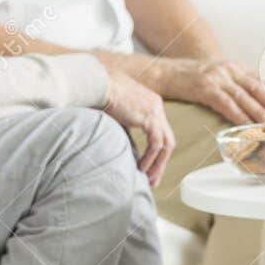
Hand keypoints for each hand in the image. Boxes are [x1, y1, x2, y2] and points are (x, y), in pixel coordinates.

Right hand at [100, 69, 173, 187]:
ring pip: (165, 145)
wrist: (97, 83)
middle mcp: (156, 107)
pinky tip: (141, 168)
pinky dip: (150, 158)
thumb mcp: (117, 112)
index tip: (148, 168)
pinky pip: (156, 144)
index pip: (160, 132)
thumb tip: (119, 144)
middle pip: (167, 140)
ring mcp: (155, 111)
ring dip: (158, 164)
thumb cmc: (100, 95)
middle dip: (161, 163)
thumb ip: (125, 125)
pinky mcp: (150, 117)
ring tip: (148, 180)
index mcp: (150, 104)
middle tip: (153, 180)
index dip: (156, 152)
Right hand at [164, 58, 264, 124]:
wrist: (164, 73)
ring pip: (249, 94)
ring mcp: (221, 77)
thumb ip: (250, 95)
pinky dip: (239, 115)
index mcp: (246, 70)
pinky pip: (226, 103)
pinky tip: (249, 125)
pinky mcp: (205, 87)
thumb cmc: (198, 83)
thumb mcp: (227, 83)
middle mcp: (237, 70)